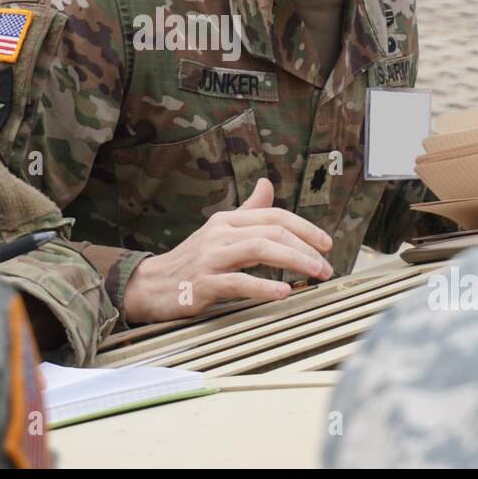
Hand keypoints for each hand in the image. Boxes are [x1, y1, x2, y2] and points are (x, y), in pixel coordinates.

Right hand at [121, 178, 333, 324]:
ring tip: (316, 273)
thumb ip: (247, 210)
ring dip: (294, 261)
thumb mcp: (220, 230)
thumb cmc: (192, 259)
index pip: (274, 216)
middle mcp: (220, 233)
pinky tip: (283, 293)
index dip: (305, 228)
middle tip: (327, 266)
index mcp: (228, 220)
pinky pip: (238, 282)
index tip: (326, 244)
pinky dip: (263, 286)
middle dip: (306, 247)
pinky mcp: (203, 283)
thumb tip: (267, 185)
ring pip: (259, 249)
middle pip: (272, 231)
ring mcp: (211, 257)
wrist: (150, 285)